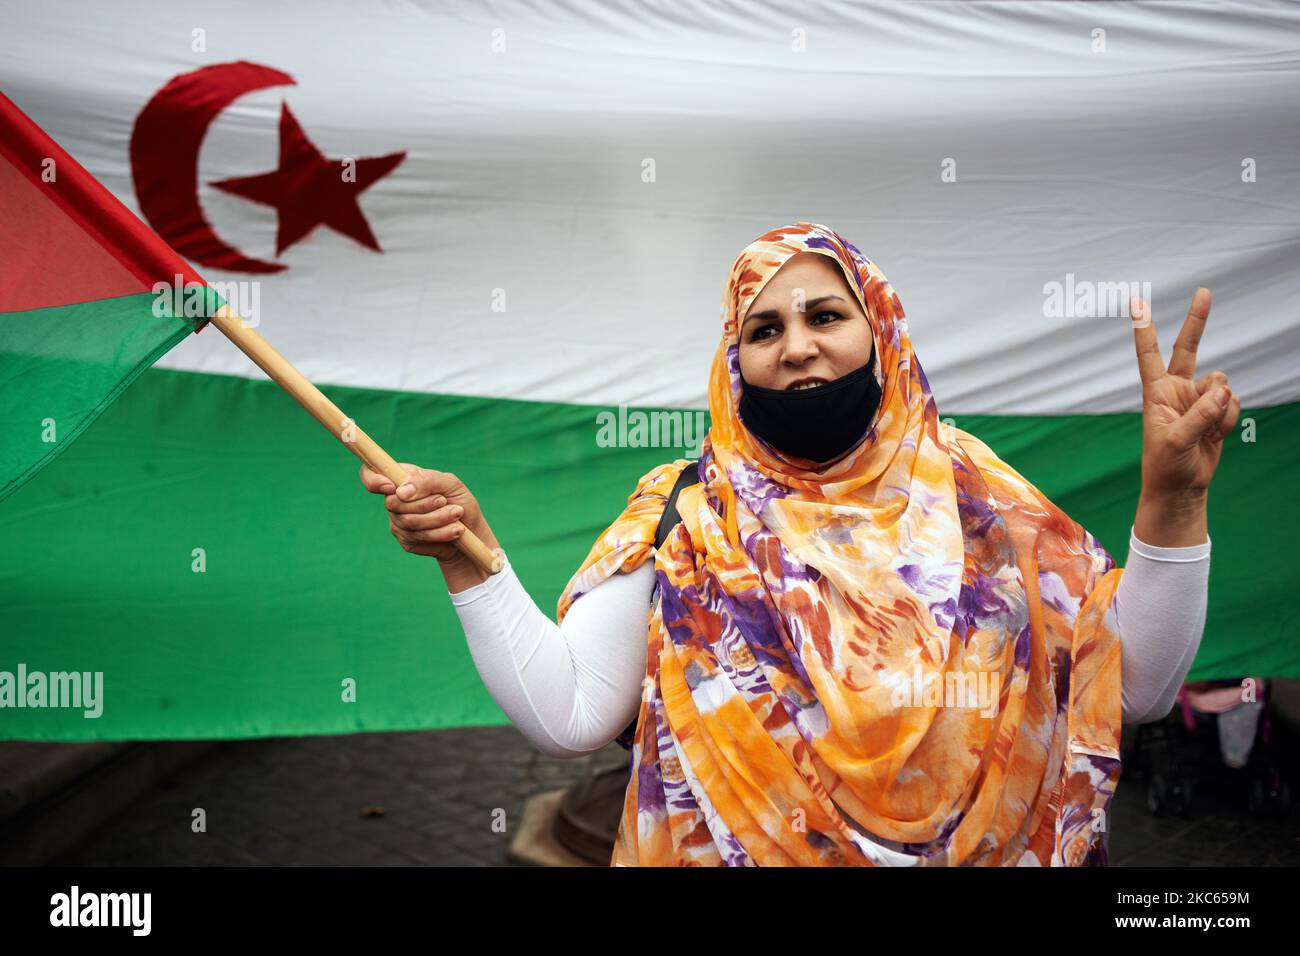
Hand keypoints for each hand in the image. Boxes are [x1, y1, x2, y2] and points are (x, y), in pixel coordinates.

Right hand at [358, 462, 484, 560]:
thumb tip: (400, 491)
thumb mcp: (450, 483)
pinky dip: (441, 533)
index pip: (370, 474)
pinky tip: (455, 530)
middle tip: (444, 500)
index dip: (373, 480)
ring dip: (438, 518)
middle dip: (423, 503)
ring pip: (408, 522)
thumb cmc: (459, 501)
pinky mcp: (406, 541)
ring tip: (457, 514)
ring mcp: (398, 522)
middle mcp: (395, 500)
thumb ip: (426, 481)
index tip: (391, 487)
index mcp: (402, 478)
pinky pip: (418, 537)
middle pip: (393, 502)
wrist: (471, 532)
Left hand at [1131, 288, 1239, 498]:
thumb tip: (1225, 389)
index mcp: (1156, 392)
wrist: (1182, 486)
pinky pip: (1233, 404)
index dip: (1145, 329)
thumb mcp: (1176, 441)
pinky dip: (1228, 420)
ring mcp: (1198, 398)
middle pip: (1189, 348)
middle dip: (1198, 320)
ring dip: (1220, 407)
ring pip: (1222, 385)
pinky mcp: (1216, 410)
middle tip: (1204, 291)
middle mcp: (1177, 389)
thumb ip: (1200, 414)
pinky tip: (1215, 436)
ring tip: (1205, 431)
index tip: (1137, 302)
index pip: (1149, 354)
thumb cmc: (1166, 465)